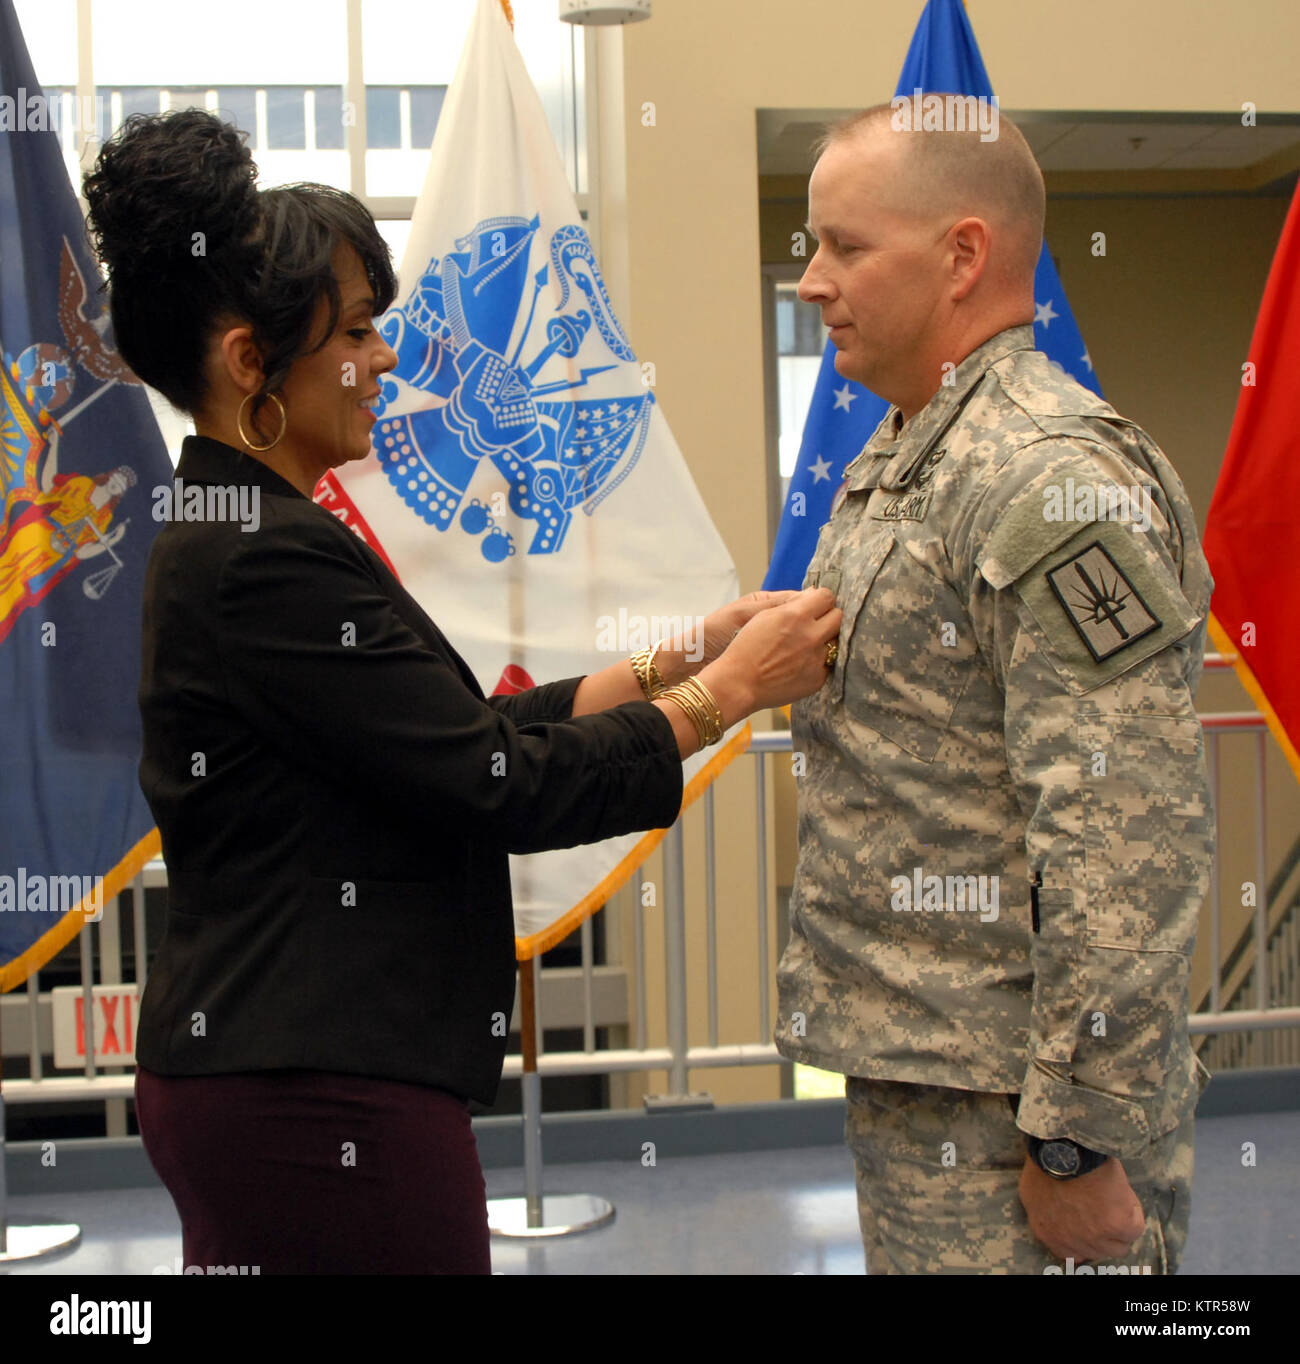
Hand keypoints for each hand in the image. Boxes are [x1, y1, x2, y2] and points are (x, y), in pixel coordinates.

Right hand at [707, 586, 840, 712]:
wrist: (739, 684)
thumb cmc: (746, 648)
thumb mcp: (763, 616)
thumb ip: (791, 604)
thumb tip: (814, 594)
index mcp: (796, 616)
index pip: (827, 597)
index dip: (821, 600)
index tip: (816, 605)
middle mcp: (810, 636)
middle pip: (838, 617)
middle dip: (828, 617)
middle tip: (815, 624)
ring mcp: (816, 659)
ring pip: (836, 641)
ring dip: (824, 640)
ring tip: (805, 647)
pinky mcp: (818, 678)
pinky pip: (828, 664)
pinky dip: (817, 662)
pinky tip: (800, 664)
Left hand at [1019, 1154, 1145, 1263]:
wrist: (1063, 1148)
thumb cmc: (1045, 1160)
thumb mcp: (1032, 1191)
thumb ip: (1045, 1211)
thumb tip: (1057, 1216)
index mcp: (1048, 1233)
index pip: (1072, 1253)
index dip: (1084, 1237)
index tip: (1089, 1221)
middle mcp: (1071, 1242)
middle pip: (1098, 1251)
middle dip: (1103, 1232)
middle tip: (1103, 1204)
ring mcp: (1096, 1237)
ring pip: (1120, 1246)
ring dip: (1120, 1224)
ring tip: (1112, 1196)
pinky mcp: (1118, 1226)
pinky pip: (1136, 1227)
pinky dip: (1133, 1210)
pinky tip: (1120, 1191)